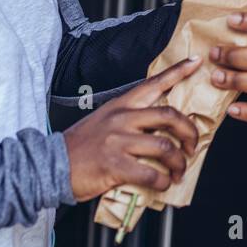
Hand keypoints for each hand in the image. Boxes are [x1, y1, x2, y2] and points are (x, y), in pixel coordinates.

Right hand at [63, 56, 201, 201]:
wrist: (50, 164)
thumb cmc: (80, 147)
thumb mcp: (104, 122)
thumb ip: (130, 121)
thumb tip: (160, 132)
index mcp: (121, 105)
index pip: (154, 83)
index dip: (177, 72)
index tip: (195, 62)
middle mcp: (122, 118)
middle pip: (169, 116)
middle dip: (189, 132)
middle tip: (193, 145)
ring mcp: (118, 141)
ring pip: (164, 146)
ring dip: (178, 162)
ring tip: (178, 171)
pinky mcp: (114, 164)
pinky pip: (150, 173)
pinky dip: (162, 181)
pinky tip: (162, 184)